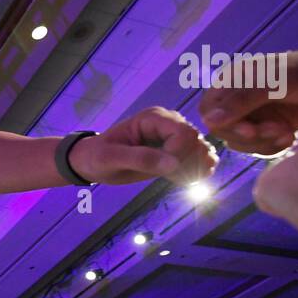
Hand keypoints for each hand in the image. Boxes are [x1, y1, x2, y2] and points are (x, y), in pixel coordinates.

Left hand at [69, 107, 217, 185]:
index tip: (162, 170)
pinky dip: (195, 172)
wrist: (94, 163)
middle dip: (186, 164)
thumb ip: (141, 159)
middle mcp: (169, 123)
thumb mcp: (111, 158)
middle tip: (165, 176)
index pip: (184, 133)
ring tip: (170, 178)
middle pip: (196, 142)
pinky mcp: (179, 150)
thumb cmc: (97, 157)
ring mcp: (175, 136)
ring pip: (202, 151)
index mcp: (153, 118)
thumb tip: (173, 163)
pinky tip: (178, 179)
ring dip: (193, 169)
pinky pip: (201, 160)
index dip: (178, 154)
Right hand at [200, 43, 297, 154]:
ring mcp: (256, 113)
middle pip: (224, 132)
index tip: (252, 129)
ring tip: (287, 133)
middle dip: (249, 137)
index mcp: (234, 79)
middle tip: (279, 130)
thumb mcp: (277, 83)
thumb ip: (242, 100)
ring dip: (262, 144)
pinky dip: (273, 148)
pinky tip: (291, 137)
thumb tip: (209, 122)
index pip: (209, 112)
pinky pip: (258, 148)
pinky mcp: (272, 127)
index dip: (226, 126)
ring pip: (241, 143)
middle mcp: (240, 97)